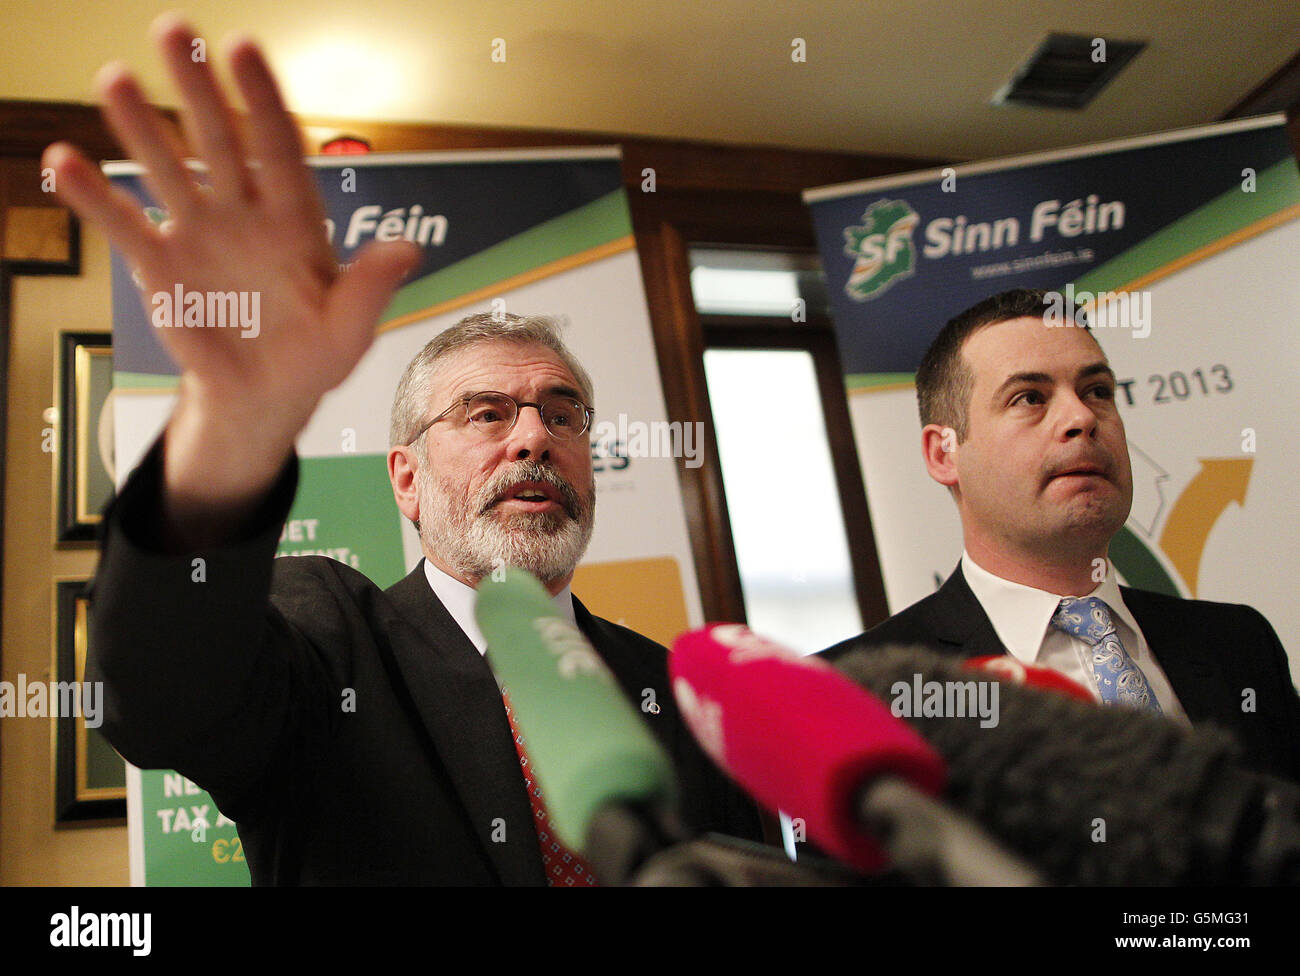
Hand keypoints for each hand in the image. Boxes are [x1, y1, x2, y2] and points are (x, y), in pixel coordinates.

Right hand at [43, 14, 419, 531]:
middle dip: (198, 88)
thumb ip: (370, 289)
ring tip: (116, 78)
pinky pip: (124, 225)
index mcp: (295, 221)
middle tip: (174, 30)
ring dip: (140, 126)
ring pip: (167, 168)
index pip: (279, 148)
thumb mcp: (350, 331)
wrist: (265, 397)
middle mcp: (243, 213)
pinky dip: (95, 197)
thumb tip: (405, 250)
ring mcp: (198, 234)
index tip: (243, 48)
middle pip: (218, 140)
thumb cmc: (315, 358)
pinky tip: (64, 162)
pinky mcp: (160, 266)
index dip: (262, 100)